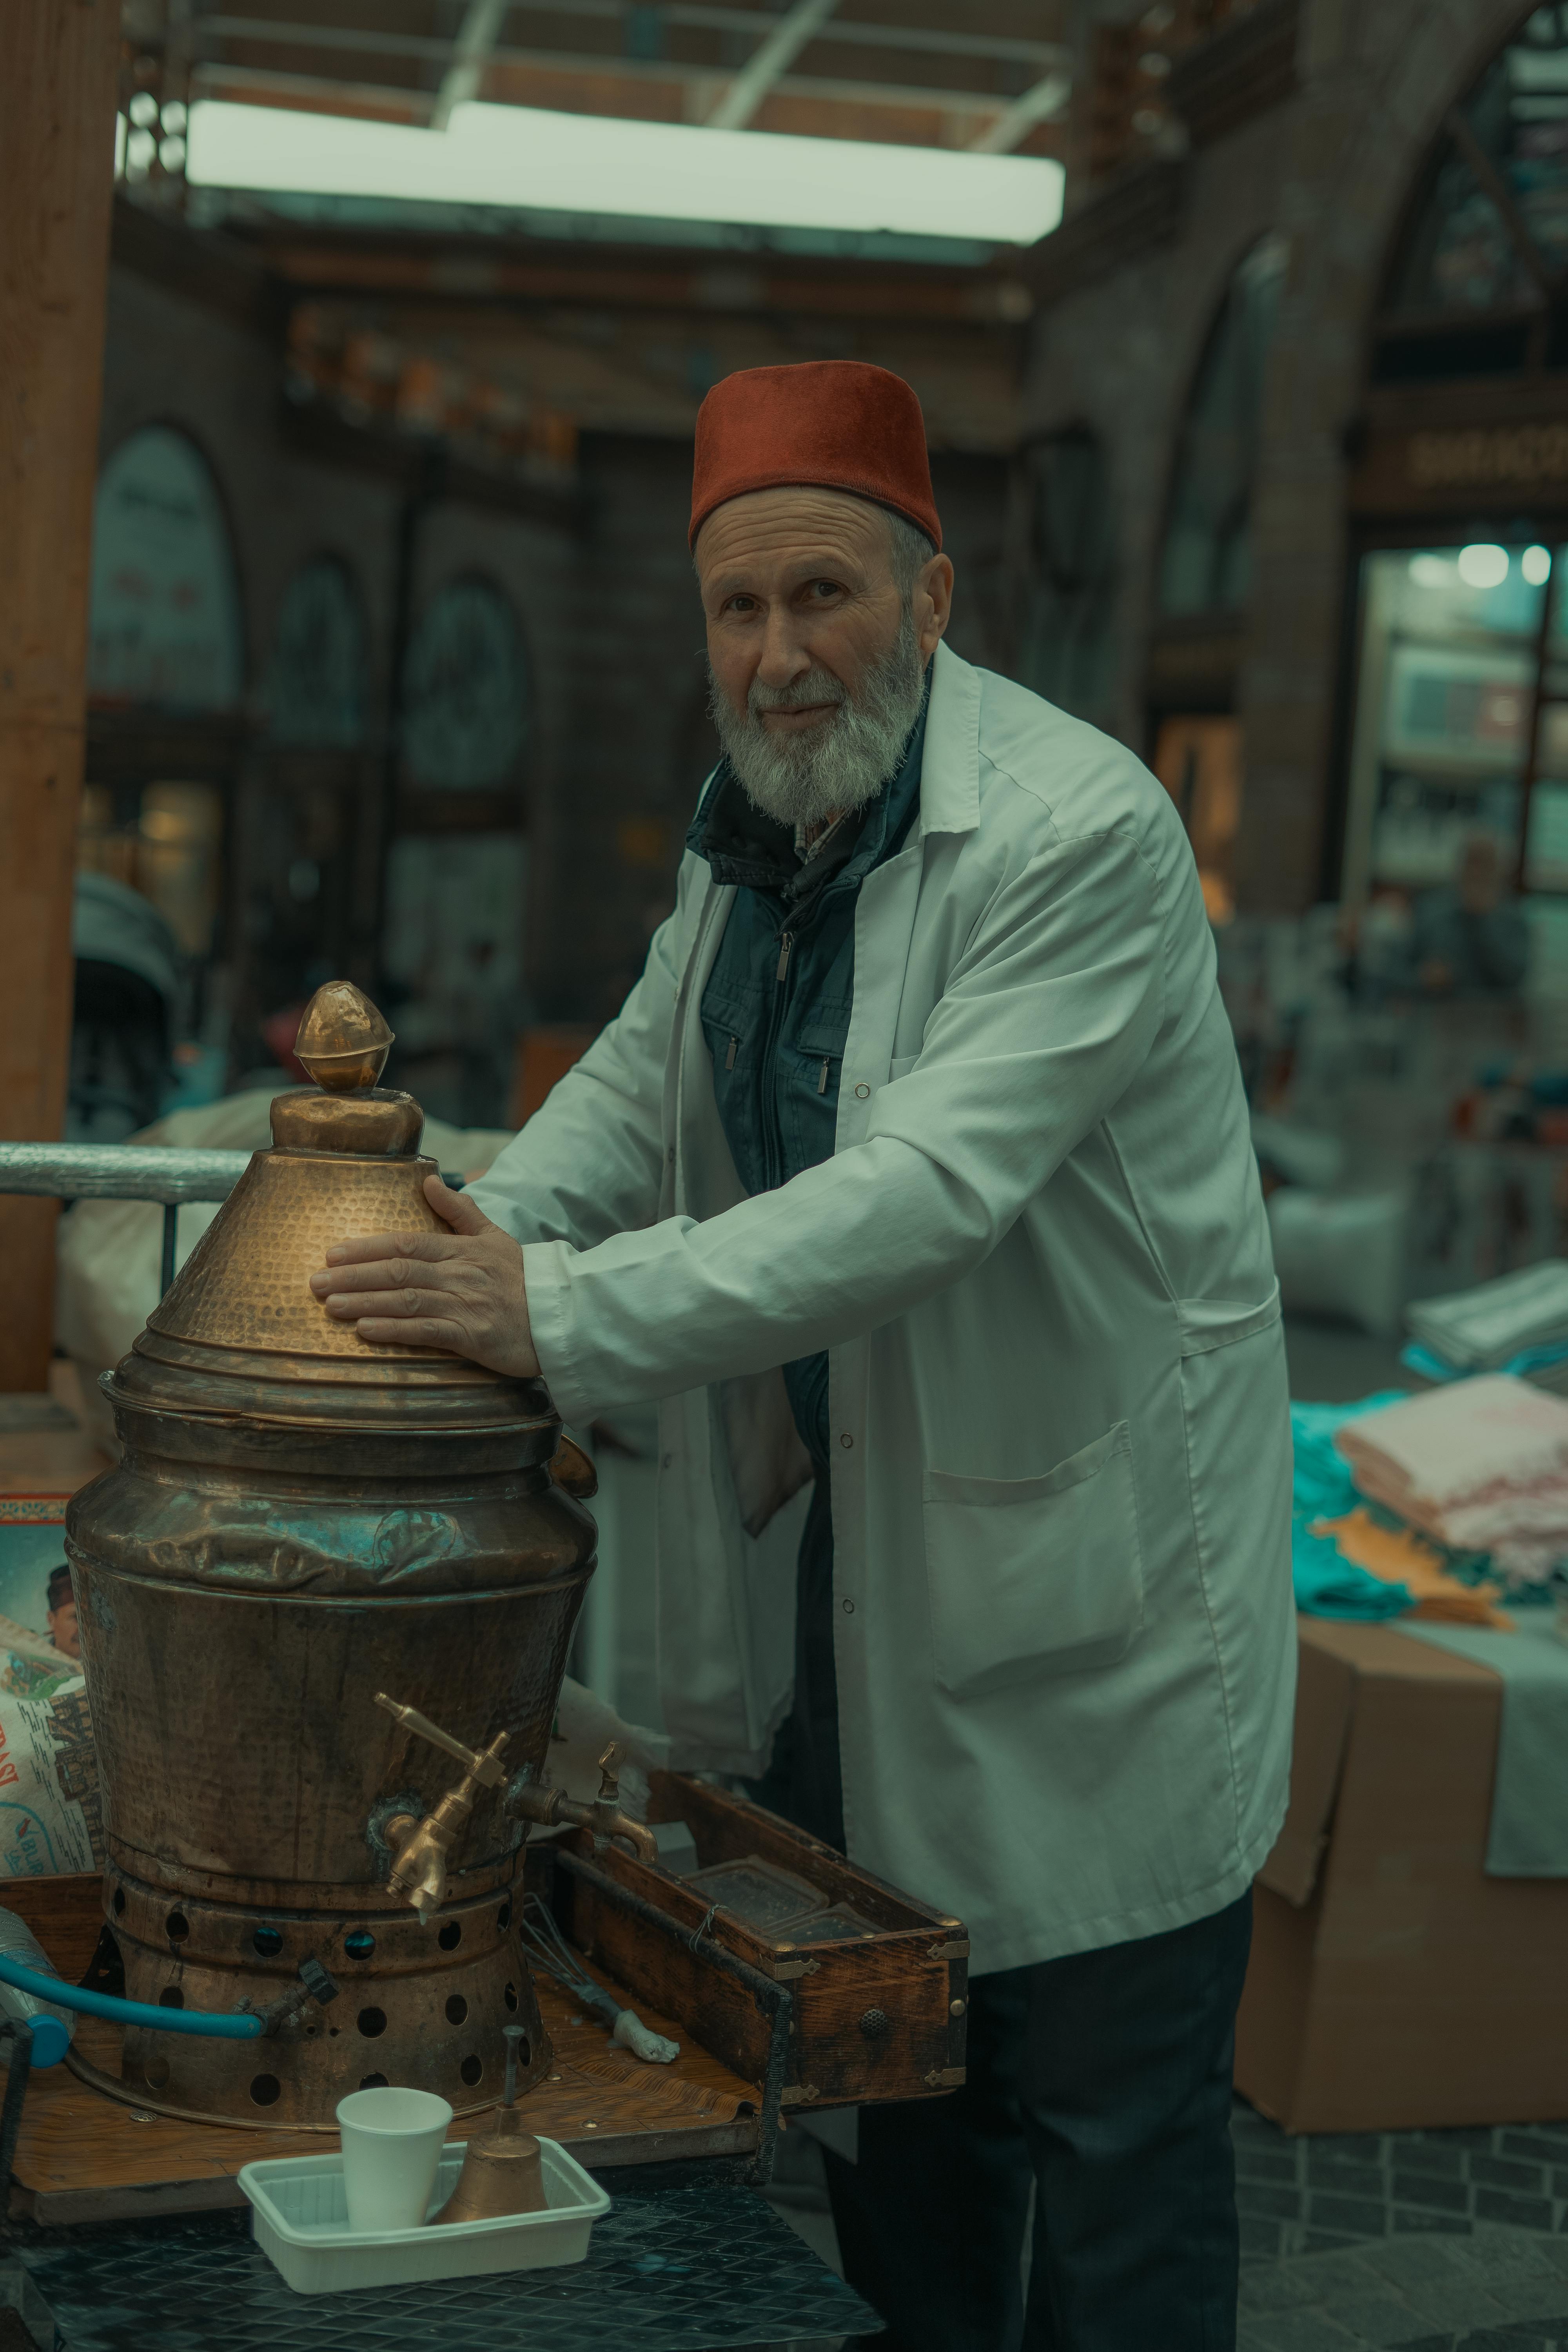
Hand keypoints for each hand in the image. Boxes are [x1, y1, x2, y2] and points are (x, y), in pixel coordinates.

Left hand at [309, 1175, 539, 1376]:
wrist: (561, 1319)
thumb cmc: (523, 1280)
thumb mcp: (495, 1237)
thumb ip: (461, 1211)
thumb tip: (429, 1180)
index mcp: (461, 1250)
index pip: (405, 1243)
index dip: (365, 1248)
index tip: (331, 1253)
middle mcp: (459, 1274)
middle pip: (397, 1270)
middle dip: (352, 1276)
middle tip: (315, 1282)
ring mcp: (465, 1304)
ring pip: (406, 1299)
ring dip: (364, 1301)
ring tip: (330, 1306)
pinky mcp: (473, 1336)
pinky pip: (427, 1331)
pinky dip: (395, 1330)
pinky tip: (367, 1330)